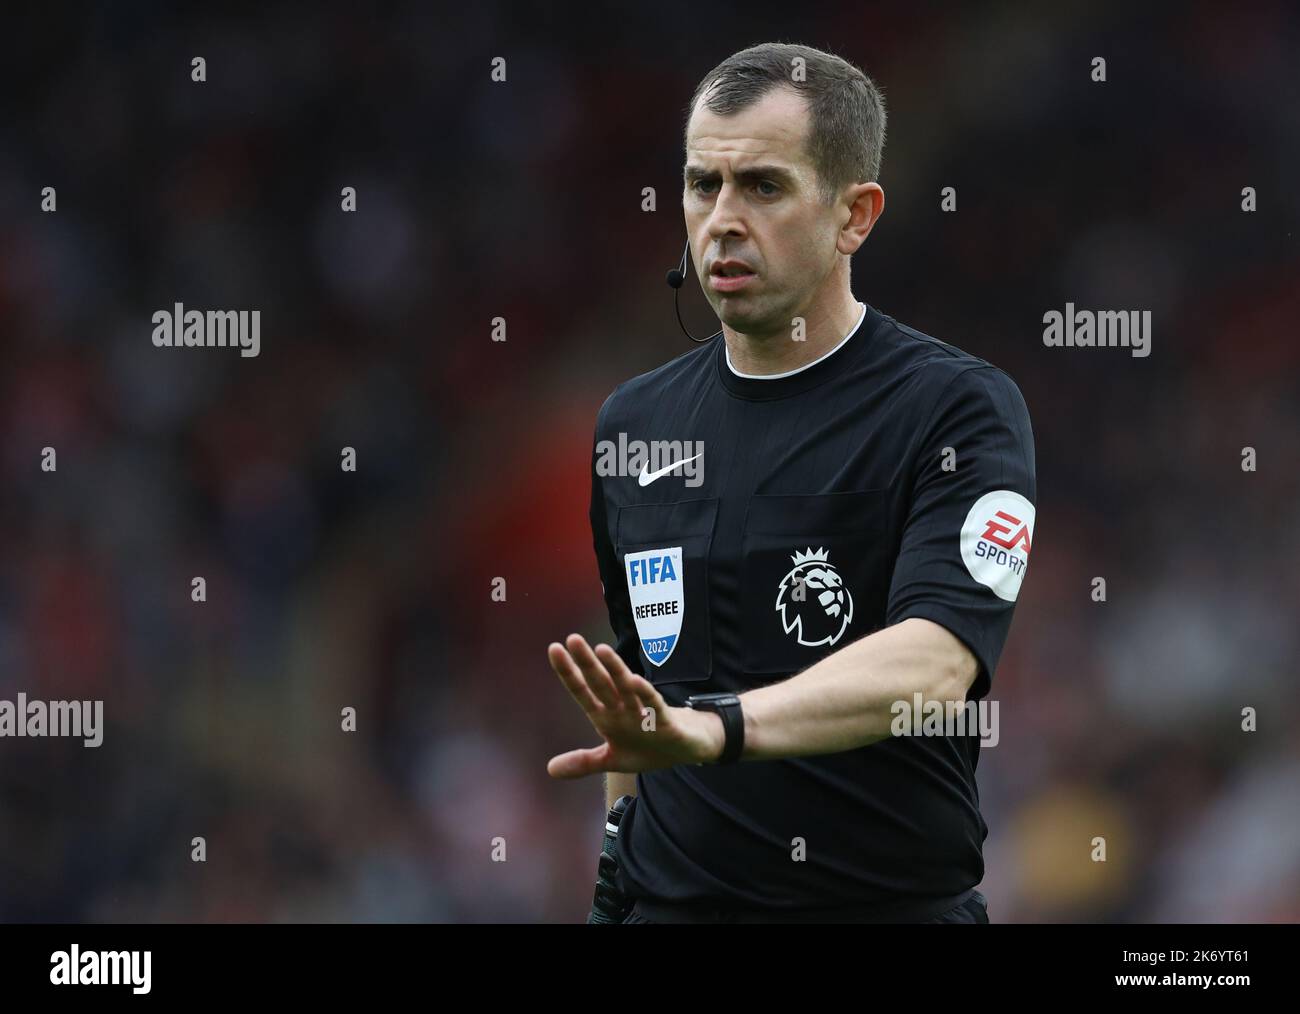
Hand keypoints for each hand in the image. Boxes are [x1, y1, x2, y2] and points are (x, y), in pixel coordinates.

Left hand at [546, 633, 722, 777]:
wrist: (687, 750)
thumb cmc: (649, 747)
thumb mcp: (613, 760)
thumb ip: (583, 762)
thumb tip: (549, 770)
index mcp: (606, 717)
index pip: (583, 691)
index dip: (568, 673)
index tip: (554, 649)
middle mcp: (622, 709)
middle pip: (601, 683)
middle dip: (587, 663)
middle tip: (573, 639)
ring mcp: (643, 712)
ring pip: (626, 688)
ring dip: (615, 669)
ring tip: (601, 649)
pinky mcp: (664, 720)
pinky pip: (654, 704)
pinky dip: (645, 693)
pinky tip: (636, 680)